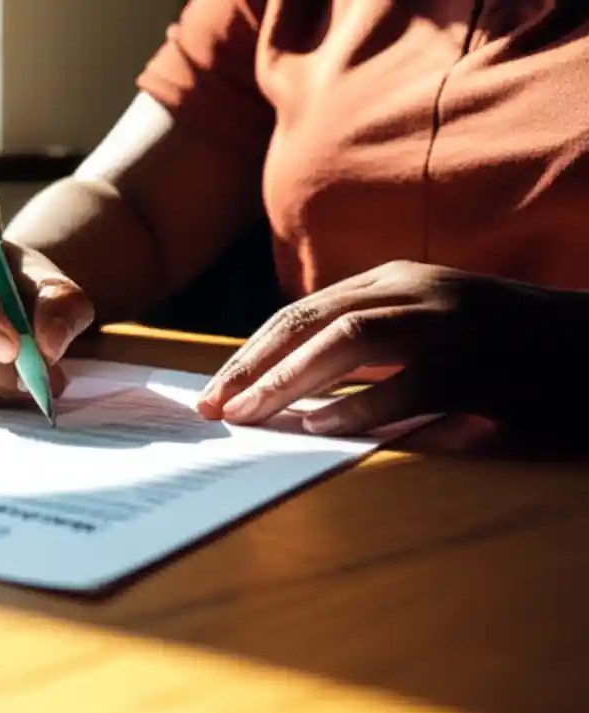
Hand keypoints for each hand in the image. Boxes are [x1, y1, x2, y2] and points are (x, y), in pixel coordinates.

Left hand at [197, 260, 558, 434]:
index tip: (215, 388)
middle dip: (253, 365)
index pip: (303, 313)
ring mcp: (452, 324)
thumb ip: (366, 345)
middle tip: (213, 405)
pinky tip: (322, 430)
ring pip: (350, 341)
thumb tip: (291, 389)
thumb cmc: (501, 346)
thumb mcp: (426, 327)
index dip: (252, 352)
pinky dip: (361, 408)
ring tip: (249, 414)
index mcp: (396, 281)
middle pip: (311, 321)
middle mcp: (417, 291)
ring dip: (290, 380)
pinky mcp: (484, 365)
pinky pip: (409, 384)